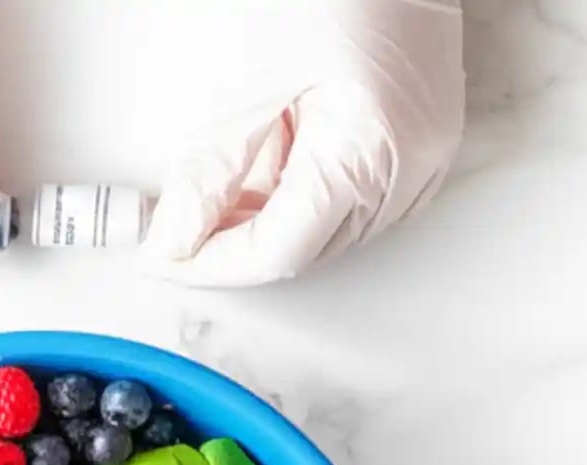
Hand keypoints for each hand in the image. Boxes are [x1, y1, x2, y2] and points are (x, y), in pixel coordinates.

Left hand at [142, 0, 464, 286]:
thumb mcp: (248, 78)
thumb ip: (212, 167)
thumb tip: (177, 235)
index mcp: (372, 148)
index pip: (281, 250)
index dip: (214, 265)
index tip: (163, 260)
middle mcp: (411, 163)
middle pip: (309, 248)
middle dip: (236, 244)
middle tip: (175, 227)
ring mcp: (423, 150)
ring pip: (330, 227)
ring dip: (266, 219)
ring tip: (216, 184)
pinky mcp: (420, 134)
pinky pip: (356, 193)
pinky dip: (301, 191)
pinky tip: (265, 162)